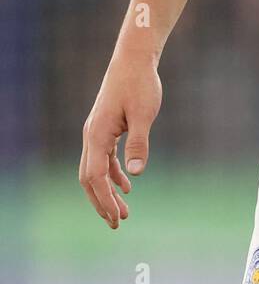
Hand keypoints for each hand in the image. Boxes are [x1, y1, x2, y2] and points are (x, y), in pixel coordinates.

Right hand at [79, 49, 161, 228]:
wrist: (134, 59)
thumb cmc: (140, 84)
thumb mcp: (144, 114)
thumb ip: (138, 144)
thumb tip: (136, 175)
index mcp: (97, 134)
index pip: (95, 176)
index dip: (104, 199)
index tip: (116, 218)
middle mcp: (91, 135)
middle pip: (89, 178)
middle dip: (101, 202)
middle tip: (116, 224)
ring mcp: (97, 131)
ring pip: (95, 170)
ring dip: (107, 191)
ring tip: (122, 212)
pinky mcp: (106, 127)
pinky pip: (104, 158)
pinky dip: (113, 174)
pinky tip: (127, 185)